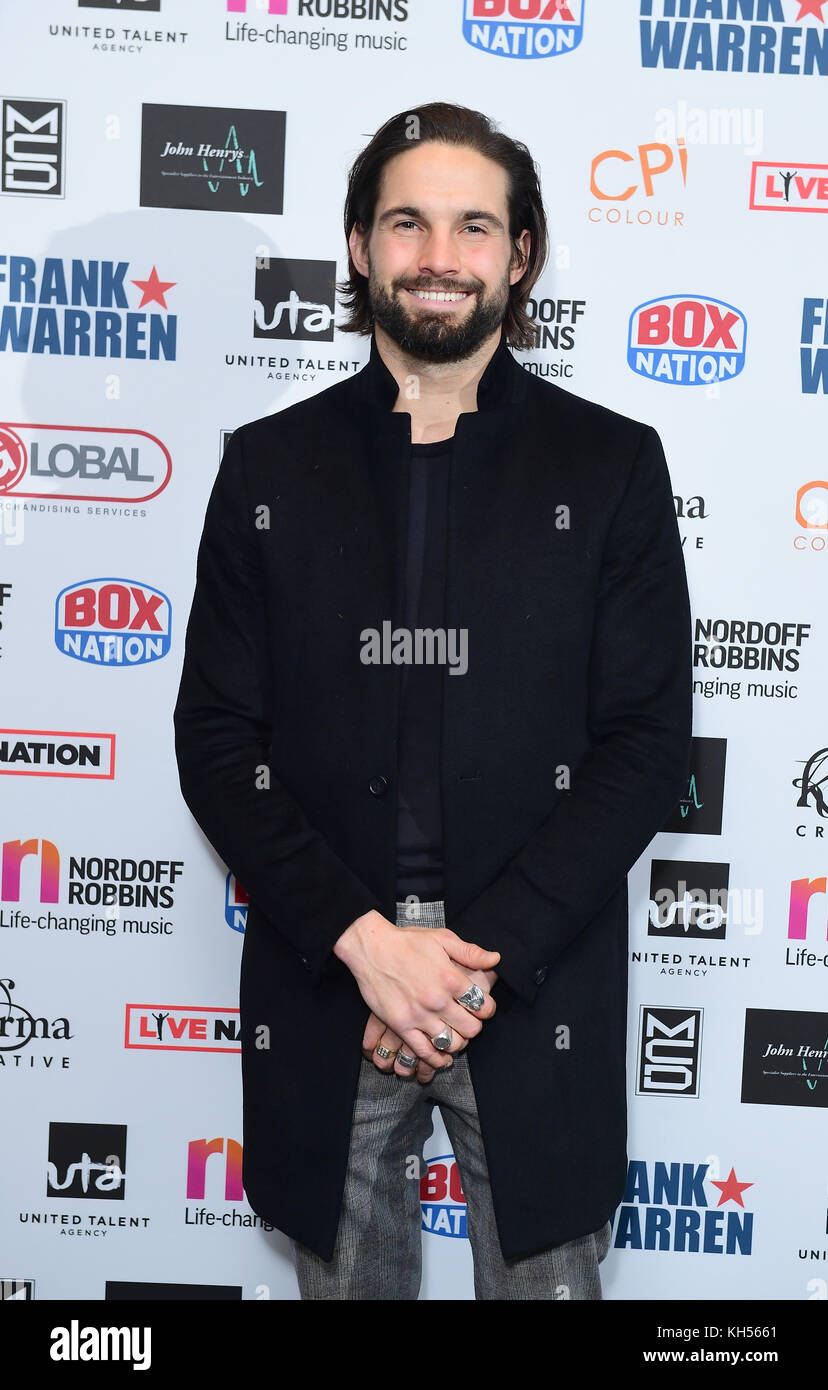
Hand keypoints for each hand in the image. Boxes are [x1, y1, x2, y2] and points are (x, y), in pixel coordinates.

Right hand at [337, 910, 498, 1069]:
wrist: (371, 948)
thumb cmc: (407, 941)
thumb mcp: (442, 938)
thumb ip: (470, 952)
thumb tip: (496, 959)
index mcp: (450, 978)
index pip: (483, 1005)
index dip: (487, 1009)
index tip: (482, 1008)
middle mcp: (437, 999)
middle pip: (471, 1028)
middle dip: (474, 1027)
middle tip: (469, 1022)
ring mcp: (418, 1015)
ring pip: (450, 1043)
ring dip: (457, 1042)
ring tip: (455, 1036)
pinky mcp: (401, 1025)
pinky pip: (424, 1052)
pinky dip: (437, 1059)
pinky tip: (442, 1057)